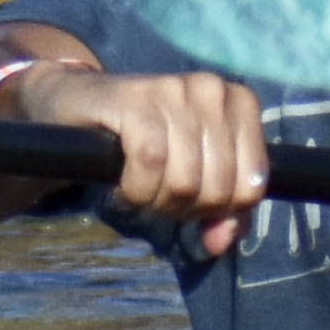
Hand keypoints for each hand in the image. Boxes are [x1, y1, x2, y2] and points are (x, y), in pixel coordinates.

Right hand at [2, 60, 267, 257]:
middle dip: (185, 209)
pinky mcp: (136, 99)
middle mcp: (212, 90)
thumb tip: (222, 241)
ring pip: (185, 179)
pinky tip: (122, 187)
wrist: (77, 106)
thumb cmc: (144, 142)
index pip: (252, 186)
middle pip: (219, 186)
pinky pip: (149, 163)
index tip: (189, 203)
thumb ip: (220, 212)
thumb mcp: (192, 176)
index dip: (219, 210)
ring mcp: (175, 89)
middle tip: (157, 199)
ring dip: (157, 202)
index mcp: (240, 103)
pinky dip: (135, 188)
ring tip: (139, 192)